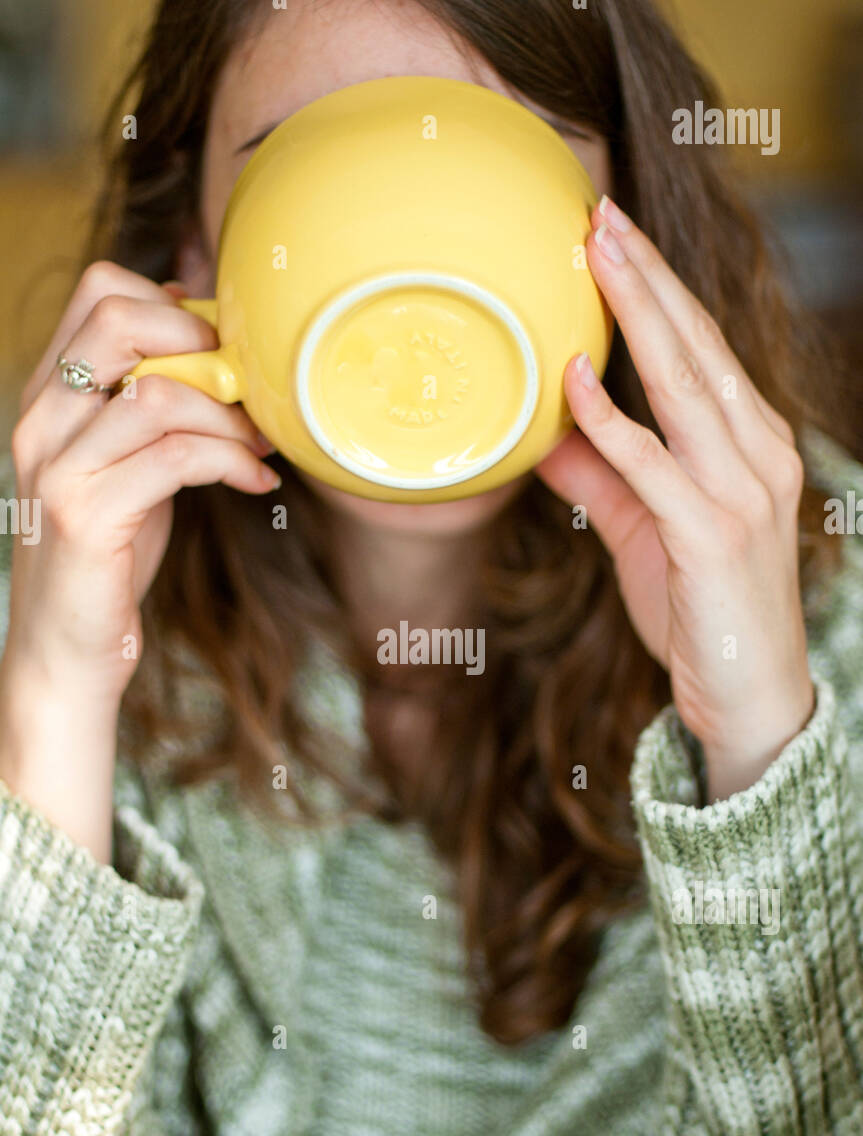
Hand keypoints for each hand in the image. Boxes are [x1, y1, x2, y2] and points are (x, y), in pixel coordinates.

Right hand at [5, 259, 279, 707]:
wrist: (65, 654)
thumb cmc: (106, 559)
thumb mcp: (124, 468)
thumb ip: (145, 410)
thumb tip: (204, 339)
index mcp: (48, 399)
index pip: (98, 293)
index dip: (174, 307)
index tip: (221, 351)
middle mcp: (41, 422)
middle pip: (119, 320)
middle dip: (202, 344)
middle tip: (245, 389)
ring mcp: (59, 468)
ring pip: (159, 392)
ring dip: (230, 415)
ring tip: (261, 444)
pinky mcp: (87, 516)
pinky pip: (176, 456)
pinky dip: (231, 460)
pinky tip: (254, 480)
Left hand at [536, 198, 813, 800]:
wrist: (748, 695)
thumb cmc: (700, 610)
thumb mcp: (642, 532)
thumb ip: (601, 479)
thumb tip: (544, 438)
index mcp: (749, 444)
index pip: (701, 350)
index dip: (656, 290)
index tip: (612, 236)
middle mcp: (757, 454)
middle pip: (697, 347)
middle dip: (647, 277)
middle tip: (600, 214)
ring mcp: (742, 492)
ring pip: (684, 385)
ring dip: (639, 315)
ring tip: (597, 255)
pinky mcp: (713, 536)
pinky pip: (654, 465)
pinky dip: (612, 421)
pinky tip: (576, 380)